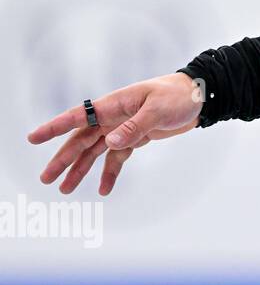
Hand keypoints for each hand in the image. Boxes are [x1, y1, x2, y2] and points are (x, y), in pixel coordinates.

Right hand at [27, 72, 205, 196]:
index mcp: (115, 104)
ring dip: (80, 170)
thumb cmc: (178, 95)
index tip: (33, 138)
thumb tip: (110, 142)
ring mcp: (123, 128)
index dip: (55, 127)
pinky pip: (117, 158)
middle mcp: (114, 116)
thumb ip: (135, 126)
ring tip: (65, 189)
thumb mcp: (158, 109)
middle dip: (63, 159)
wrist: (200, 96)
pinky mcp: (135, 137)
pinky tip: (103, 189)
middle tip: (46, 178)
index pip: (79, 116)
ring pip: (95, 152)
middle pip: (82, 140)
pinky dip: (110, 173)